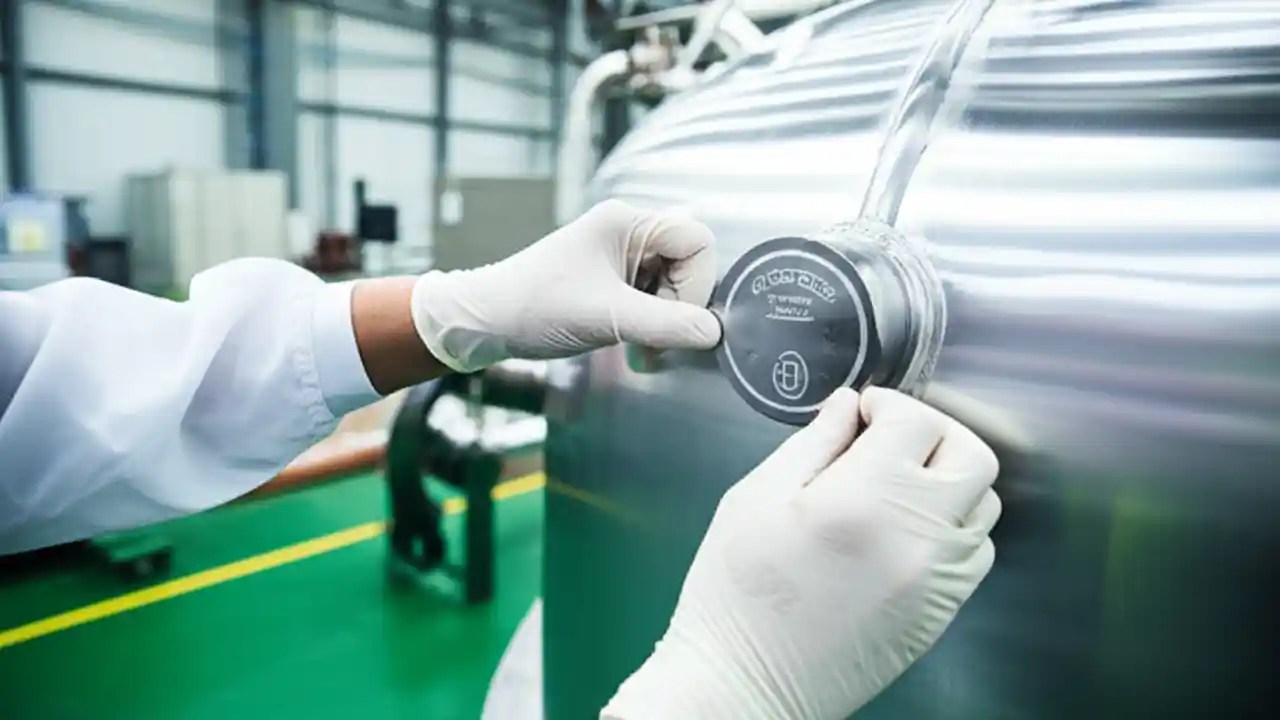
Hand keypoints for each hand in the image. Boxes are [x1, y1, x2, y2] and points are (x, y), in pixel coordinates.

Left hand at [411, 200, 721, 372]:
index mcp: (627, 222)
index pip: (698, 241)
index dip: (697, 284)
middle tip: (655, 342)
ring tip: (639, 349)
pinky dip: (650, 326)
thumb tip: (713, 333)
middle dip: (680, 309)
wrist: (486, 322)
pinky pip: (654, 299)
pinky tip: (632, 346)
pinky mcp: (614, 280)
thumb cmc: (535, 307)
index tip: (674, 320)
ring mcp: (621, 256)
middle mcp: (628, 232)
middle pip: (689, 265)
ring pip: (674, 286)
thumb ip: (666, 325)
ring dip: (665, 323)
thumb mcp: (607, 318)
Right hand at [602, 387, 1001, 719]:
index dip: (888, 404)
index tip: (862, 412)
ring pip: (983, 503)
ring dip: (948, 479)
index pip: (917, 422)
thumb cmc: (735, 591)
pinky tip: (907, 528)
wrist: (745, 683)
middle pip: (972, 455)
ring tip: (899, 483)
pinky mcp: (942, 612)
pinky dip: (953, 526)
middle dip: (934, 432)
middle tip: (890, 437)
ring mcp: (939, 578)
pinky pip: (976, 551)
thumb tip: (848, 406)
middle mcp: (919, 535)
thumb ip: (812, 443)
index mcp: (866, 497)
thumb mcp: (756, 498)